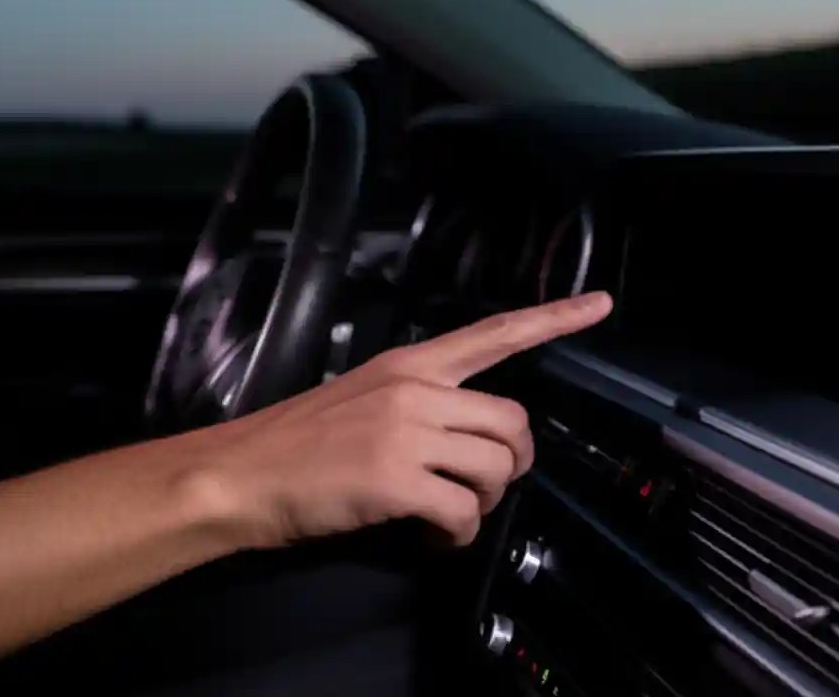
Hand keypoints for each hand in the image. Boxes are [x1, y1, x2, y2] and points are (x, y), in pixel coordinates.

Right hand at [186, 291, 612, 549]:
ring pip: (498, 468)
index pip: (493, 334)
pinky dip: (459, 535)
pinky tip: (432, 535)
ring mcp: (407, 433)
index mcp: (408, 366)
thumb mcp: (358, 403)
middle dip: (513, 464)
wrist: (238, 475)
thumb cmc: (292, 444)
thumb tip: (459, 443)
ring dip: (484, 503)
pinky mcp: (397, 479)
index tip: (599, 304)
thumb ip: (415, 409)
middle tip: (482, 488)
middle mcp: (415, 391)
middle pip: (513, 422)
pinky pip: (466, 512)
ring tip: (448, 515)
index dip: (553, 319)